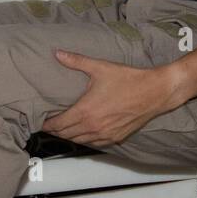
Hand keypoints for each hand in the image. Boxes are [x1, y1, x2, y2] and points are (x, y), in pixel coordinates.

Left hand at [41, 50, 189, 147]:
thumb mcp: (100, 67)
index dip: (47, 124)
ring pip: (79, 141)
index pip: (58, 124)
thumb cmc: (128, 79)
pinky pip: (94, 143)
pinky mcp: (116, 138)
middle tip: (50, 124)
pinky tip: (84, 133)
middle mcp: (93, 127)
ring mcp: (105, 135)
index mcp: (85, 112)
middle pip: (66, 135)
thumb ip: (76, 61)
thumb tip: (57, 53)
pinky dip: (86, 139)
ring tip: (63, 129)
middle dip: (56, 130)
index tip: (42, 121)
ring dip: (70, 136)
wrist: (155, 92)